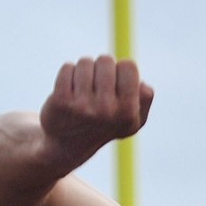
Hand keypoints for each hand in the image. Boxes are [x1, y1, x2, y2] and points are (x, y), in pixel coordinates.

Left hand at [38, 56, 154, 167]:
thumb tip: (142, 84)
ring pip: (85, 62)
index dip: (121, 71)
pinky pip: (67, 68)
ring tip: (83, 91)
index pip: (129, 66)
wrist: (68, 145)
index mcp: (128, 112)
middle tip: (96, 88)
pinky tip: (69, 92)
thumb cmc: (105, 125)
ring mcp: (82, 105)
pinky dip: (68, 74)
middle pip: (106, 60)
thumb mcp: (132, 119)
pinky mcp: (60, 100)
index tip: (115, 85)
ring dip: (84, 72)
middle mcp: (106, 110)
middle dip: (101, 69)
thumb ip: (144, 100)